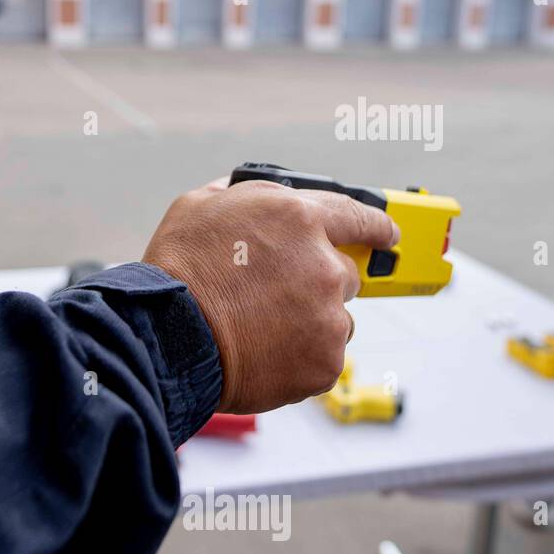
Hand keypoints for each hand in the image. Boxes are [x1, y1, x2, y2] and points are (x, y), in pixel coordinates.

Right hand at [143, 177, 399, 413]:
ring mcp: (328, 316)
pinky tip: (263, 354)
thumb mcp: (198, 207)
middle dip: (318, 284)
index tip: (388, 236)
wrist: (166, 338)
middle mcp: (324, 265)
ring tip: (260, 329)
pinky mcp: (324, 361)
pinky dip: (298, 359)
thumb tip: (254, 191)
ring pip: (334, 319)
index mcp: (298, 218)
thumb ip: (242, 195)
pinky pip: (322, 358)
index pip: (359, 216)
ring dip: (309, 322)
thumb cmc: (175, 272)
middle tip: (276, 297)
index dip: (376, 227)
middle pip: (345, 274)